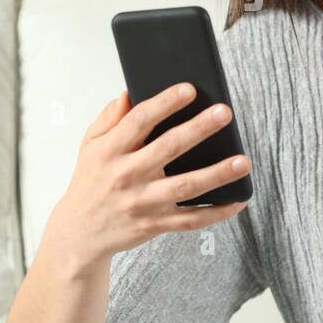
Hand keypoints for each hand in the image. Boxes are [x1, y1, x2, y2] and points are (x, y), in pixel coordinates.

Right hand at [43, 83, 250, 274]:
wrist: (79, 234)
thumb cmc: (89, 181)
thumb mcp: (89, 145)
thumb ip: (109, 118)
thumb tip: (130, 92)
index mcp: (110, 150)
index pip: (139, 120)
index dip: (165, 103)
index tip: (189, 89)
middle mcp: (126, 175)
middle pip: (168, 148)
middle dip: (199, 128)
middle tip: (224, 113)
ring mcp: (142, 203)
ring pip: (186, 186)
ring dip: (218, 174)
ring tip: (243, 161)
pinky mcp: (154, 225)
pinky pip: (191, 220)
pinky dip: (217, 212)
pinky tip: (238, 201)